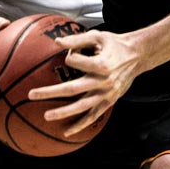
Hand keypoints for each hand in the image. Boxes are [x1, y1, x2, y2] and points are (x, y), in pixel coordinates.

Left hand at [28, 30, 142, 136]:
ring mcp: (106, 94)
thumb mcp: (98, 36)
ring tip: (46, 116)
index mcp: (100, 64)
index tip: (73, 52)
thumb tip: (57, 42)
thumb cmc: (115, 44)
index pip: (74, 62)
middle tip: (31, 94)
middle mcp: (103, 81)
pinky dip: (80, 125)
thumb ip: (77, 39)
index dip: (69, 55)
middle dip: (50, 92)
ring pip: (81, 106)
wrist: (138, 56)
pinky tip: (66, 132)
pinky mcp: (109, 101)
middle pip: (72, 89)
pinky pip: (93, 116)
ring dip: (63, 112)